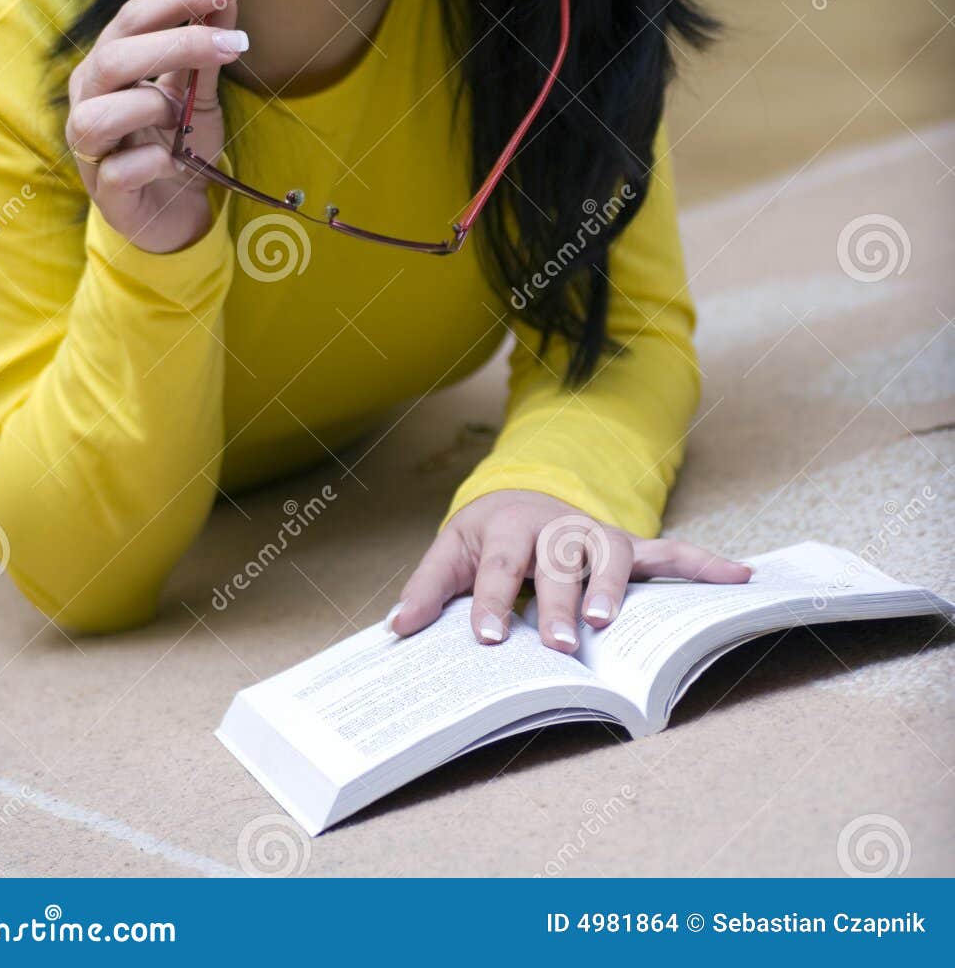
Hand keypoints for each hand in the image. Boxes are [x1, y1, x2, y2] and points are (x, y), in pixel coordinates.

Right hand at [65, 0, 248, 253]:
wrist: (176, 211)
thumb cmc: (181, 142)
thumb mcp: (201, 90)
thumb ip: (208, 45)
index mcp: (110, 62)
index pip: (135, 15)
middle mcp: (90, 96)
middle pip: (115, 56)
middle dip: (178, 44)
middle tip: (235, 45)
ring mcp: (89, 145)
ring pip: (101, 114)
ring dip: (153, 109)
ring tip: (182, 120)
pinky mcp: (102, 190)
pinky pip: (120, 171)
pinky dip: (155, 163)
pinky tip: (176, 163)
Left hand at [384, 488, 752, 651]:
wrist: (523, 493)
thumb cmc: (486, 537)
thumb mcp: (450, 552)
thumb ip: (427, 591)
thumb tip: (395, 630)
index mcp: (506, 529)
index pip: (498, 567)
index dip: (492, 601)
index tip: (488, 638)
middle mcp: (556, 527)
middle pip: (557, 563)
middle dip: (557, 603)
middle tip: (557, 645)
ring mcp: (595, 535)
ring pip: (609, 556)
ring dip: (612, 587)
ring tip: (609, 623)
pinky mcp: (627, 546)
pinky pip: (670, 555)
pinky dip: (705, 563)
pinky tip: (742, 577)